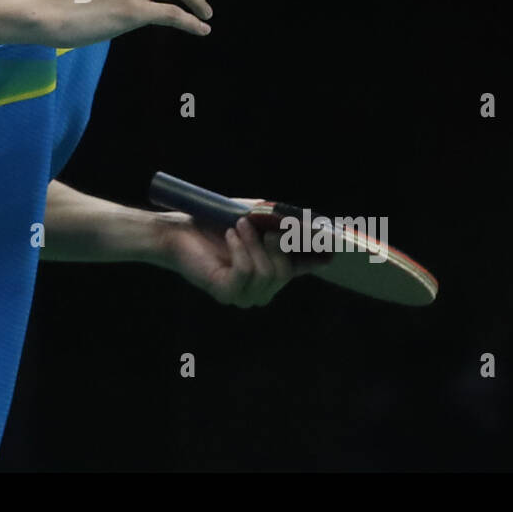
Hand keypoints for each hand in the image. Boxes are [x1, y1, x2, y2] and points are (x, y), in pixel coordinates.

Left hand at [154, 201, 315, 307]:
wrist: (179, 229)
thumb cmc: (216, 221)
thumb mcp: (255, 216)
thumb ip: (281, 221)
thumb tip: (312, 222)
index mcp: (270, 268)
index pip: (300, 268)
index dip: (316, 259)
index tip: (333, 249)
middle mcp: (260, 288)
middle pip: (285, 272)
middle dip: (274, 244)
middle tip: (255, 222)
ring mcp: (244, 295)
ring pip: (268, 274)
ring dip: (253, 243)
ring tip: (238, 225)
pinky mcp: (226, 293)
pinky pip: (247, 272)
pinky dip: (240, 248)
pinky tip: (229, 236)